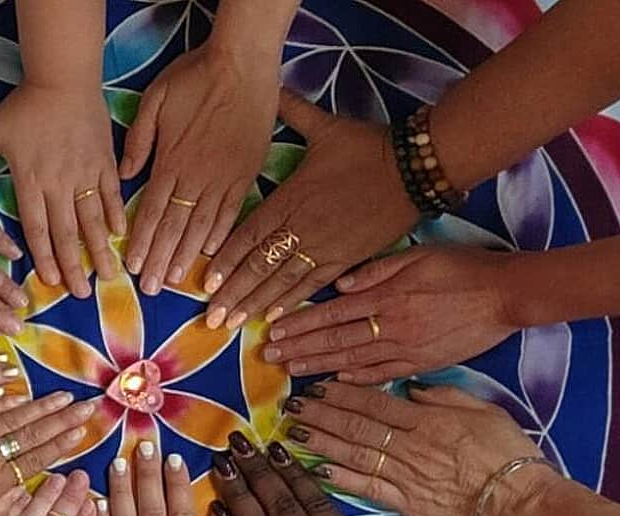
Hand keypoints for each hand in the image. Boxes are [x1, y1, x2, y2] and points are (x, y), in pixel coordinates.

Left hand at [0, 83, 124, 297]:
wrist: (62, 78)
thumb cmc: (24, 107)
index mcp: (31, 181)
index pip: (37, 228)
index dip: (44, 257)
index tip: (51, 282)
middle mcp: (58, 184)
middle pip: (66, 232)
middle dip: (74, 266)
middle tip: (82, 294)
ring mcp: (84, 174)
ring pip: (92, 220)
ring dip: (99, 250)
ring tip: (107, 276)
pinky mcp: (104, 163)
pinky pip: (111, 196)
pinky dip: (116, 216)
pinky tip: (120, 236)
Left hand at [0, 390, 95, 515]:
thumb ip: (2, 509)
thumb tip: (27, 493)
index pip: (38, 458)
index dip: (63, 443)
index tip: (82, 431)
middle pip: (34, 432)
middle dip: (64, 419)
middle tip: (87, 406)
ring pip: (14, 416)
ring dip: (42, 405)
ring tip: (65, 397)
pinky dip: (6, 399)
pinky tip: (23, 393)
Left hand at [121, 46, 277, 294]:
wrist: (243, 64)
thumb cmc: (196, 76)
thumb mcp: (154, 99)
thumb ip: (138, 140)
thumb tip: (125, 174)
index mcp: (171, 161)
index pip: (152, 211)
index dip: (142, 242)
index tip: (133, 267)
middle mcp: (196, 177)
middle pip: (174, 227)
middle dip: (160, 260)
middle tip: (150, 289)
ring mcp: (224, 178)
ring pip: (202, 226)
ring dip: (187, 255)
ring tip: (175, 281)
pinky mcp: (246, 174)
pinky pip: (232, 213)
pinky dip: (221, 236)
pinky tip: (211, 255)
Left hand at [204, 91, 417, 329]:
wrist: (415, 168)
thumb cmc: (368, 146)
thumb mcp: (326, 126)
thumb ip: (293, 112)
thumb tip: (271, 87)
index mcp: (291, 197)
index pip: (249, 234)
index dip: (225, 259)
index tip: (204, 282)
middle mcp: (302, 227)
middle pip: (259, 265)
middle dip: (232, 293)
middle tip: (209, 317)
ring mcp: (324, 247)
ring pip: (281, 282)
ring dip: (254, 305)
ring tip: (231, 324)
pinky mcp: (346, 260)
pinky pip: (312, 286)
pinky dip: (290, 302)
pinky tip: (272, 317)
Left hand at [264, 247, 516, 382]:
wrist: (508, 294)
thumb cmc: (464, 268)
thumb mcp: (419, 255)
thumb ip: (377, 270)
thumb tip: (339, 286)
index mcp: (388, 296)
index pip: (332, 313)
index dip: (299, 323)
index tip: (274, 331)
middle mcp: (392, 325)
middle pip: (335, 339)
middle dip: (298, 348)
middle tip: (268, 357)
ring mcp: (407, 348)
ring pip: (352, 359)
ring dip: (318, 365)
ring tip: (290, 370)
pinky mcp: (423, 363)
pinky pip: (383, 373)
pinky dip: (356, 379)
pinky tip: (334, 382)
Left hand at [283, 381, 553, 515]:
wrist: (520, 500)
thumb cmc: (508, 453)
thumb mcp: (484, 409)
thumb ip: (444, 396)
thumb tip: (410, 388)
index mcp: (427, 419)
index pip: (374, 403)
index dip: (341, 393)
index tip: (317, 385)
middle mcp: (409, 444)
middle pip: (355, 425)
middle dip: (321, 413)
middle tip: (292, 404)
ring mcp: (404, 475)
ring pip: (353, 453)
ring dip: (321, 441)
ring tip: (294, 431)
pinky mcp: (405, 503)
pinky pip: (365, 487)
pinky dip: (339, 479)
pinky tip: (315, 469)